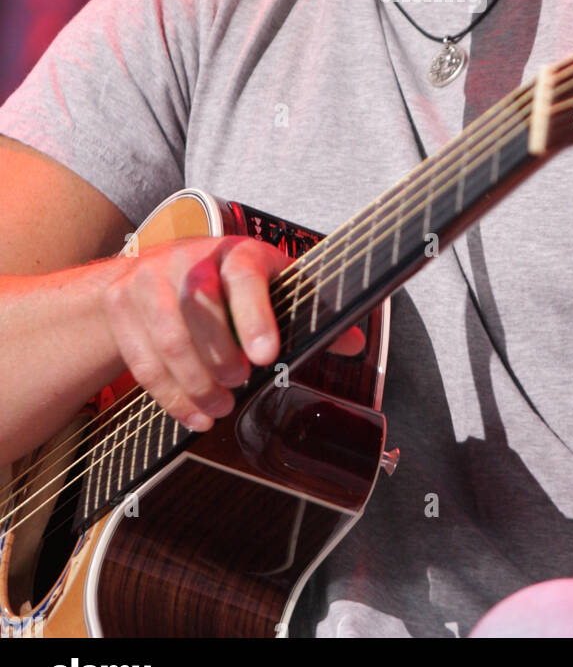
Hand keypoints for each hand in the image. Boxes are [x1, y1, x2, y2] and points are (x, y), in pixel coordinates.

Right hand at [101, 234, 363, 431]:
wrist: (159, 269)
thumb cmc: (230, 284)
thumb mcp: (272, 286)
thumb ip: (308, 313)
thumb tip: (355, 341)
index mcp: (237, 252)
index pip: (244, 276)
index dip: (255, 316)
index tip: (266, 356)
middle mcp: (189, 259)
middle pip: (198, 308)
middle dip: (220, 357)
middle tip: (240, 386)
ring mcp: (149, 280)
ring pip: (168, 339)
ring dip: (196, 384)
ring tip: (220, 408)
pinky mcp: (122, 305)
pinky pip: (142, 360)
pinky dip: (170, 396)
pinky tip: (194, 414)